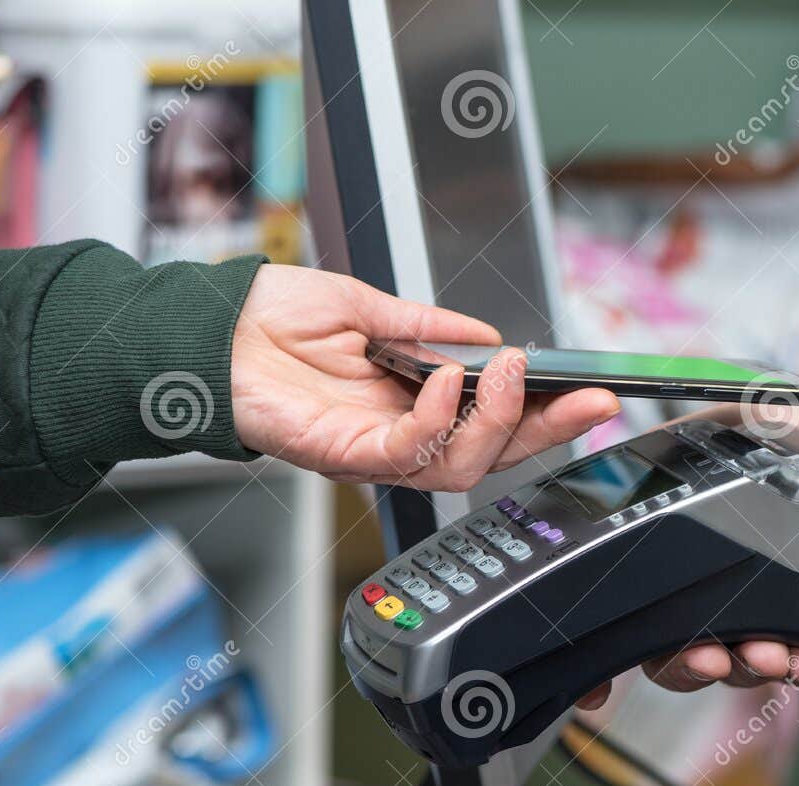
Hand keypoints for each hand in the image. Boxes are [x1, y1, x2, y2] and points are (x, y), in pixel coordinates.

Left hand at [229, 265, 619, 488]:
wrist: (207, 329)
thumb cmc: (267, 321)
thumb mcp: (367, 305)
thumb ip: (428, 324)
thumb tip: (484, 335)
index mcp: (411, 402)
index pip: (493, 422)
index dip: (545, 415)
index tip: (589, 393)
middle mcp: (398, 434)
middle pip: (492, 457)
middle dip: (550, 432)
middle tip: (590, 403)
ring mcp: (373, 450)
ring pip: (460, 468)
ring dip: (497, 423)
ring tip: (510, 374)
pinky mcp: (342, 454)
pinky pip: (406, 450)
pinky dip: (436, 417)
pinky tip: (447, 380)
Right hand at [579, 393, 798, 707]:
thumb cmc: (762, 440)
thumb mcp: (701, 440)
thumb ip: (661, 459)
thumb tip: (615, 469)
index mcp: (676, 575)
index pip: (641, 633)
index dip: (629, 662)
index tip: (626, 675)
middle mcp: (715, 608)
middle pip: (688, 665)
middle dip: (695, 668)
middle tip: (709, 657)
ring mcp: (765, 620)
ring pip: (749, 669)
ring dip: (755, 668)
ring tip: (768, 652)